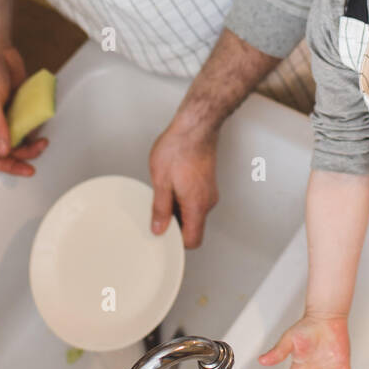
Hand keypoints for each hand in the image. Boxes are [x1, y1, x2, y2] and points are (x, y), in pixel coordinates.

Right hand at [0, 46, 47, 177]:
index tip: (27, 170)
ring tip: (44, 138)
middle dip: (26, 153)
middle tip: (41, 147)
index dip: (10, 166)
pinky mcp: (19, 103)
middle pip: (11, 149)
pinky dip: (36, 123)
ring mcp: (7, 114)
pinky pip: (29, 119)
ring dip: (33, 140)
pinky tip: (42, 121)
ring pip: (22, 136)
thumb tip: (4, 151)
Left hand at [148, 115, 218, 248]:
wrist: (195, 126)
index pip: (193, 240)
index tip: (163, 236)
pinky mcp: (208, 181)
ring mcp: (210, 191)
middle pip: (193, 227)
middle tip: (158, 212)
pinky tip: (172, 183)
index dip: (177, 242)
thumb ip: (161, 209)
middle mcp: (207, 201)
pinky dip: (184, 197)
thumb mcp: (161, 181)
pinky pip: (196, 199)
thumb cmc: (179, 147)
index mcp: (196, 205)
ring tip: (164, 192)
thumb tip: (159, 228)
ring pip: (194, 212)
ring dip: (179, 209)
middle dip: (175, 224)